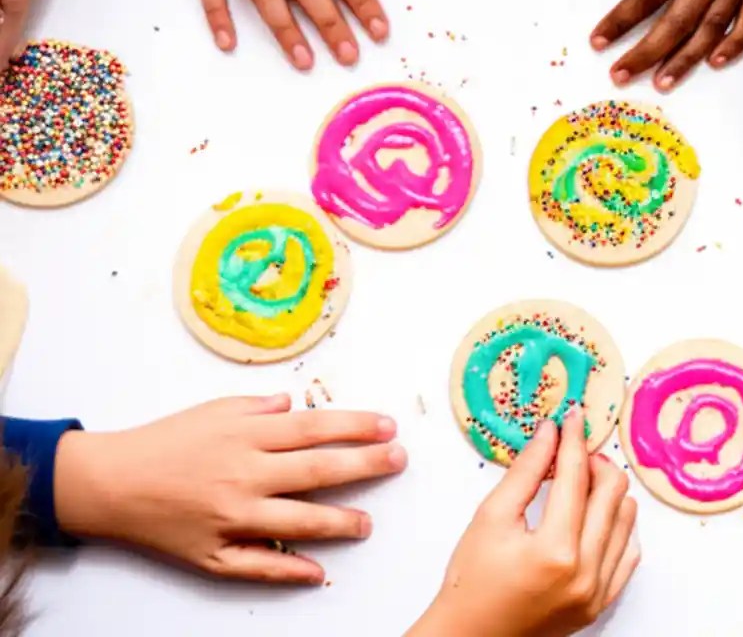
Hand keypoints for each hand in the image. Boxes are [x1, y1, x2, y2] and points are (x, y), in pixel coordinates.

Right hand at [53, 395, 405, 583]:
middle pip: (317, 472)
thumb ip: (259, 408)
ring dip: (339, 523)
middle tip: (398, 462)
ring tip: (367, 524)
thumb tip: (296, 404)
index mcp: (245, 437)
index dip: (356, 427)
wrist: (108, 483)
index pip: (314, 429)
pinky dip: (290, 571)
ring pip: (297, 522)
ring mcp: (231, 518)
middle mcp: (243, 476)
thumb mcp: (212, 410)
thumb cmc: (163, 442)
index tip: (388, 427)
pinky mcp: (213, 553)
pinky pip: (258, 567)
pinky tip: (317, 572)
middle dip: (365, 466)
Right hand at [410, 410, 639, 636]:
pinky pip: (629, 553)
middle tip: (573, 452)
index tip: (573, 418)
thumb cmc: (472, 581)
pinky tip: (593, 517)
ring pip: (626, 520)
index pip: (576, 479)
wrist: (472, 635)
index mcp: (555, 551)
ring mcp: (598, 591)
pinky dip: (617, 528)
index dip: (574, 441)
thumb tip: (549, 433)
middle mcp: (585, 573)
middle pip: (612, 494)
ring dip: (608, 493)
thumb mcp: (490, 518)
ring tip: (580, 484)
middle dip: (594, 463)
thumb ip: (525, 472)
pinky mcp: (602, 603)